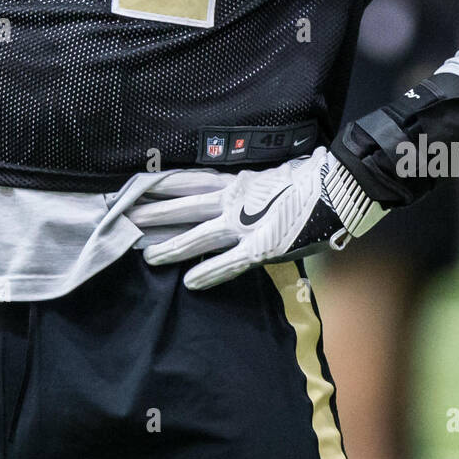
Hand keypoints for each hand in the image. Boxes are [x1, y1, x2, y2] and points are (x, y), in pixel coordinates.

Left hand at [129, 146, 385, 289]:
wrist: (338, 185)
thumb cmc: (309, 179)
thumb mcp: (271, 176)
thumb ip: (250, 187)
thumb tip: (238, 189)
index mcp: (236, 181)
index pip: (188, 181)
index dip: (160, 186)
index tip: (132, 187)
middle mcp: (234, 199)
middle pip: (183, 205)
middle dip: (152, 212)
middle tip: (120, 216)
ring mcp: (246, 223)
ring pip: (199, 233)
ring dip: (171, 245)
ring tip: (145, 255)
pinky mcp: (263, 245)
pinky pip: (231, 261)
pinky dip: (209, 272)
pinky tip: (189, 282)